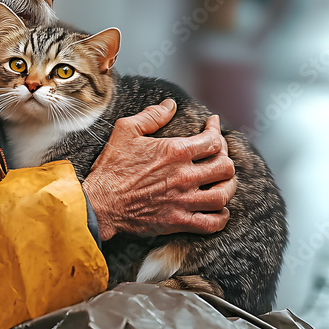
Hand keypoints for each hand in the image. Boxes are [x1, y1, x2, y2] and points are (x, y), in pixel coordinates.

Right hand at [81, 99, 236, 240]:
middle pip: (225, 167)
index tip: (213, 126)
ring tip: (223, 182)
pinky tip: (219, 209)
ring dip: (227, 187)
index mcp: (175, 151)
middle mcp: (184, 176)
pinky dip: (221, 217)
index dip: (217, 131)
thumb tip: (170, 105)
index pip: (213, 141)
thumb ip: (152, 115)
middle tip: (219, 155)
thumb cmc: (111, 167)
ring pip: (223, 195)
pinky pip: (211, 223)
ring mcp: (183, 200)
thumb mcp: (126, 130)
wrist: (100, 202)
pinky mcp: (178, 221)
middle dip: (226, 159)